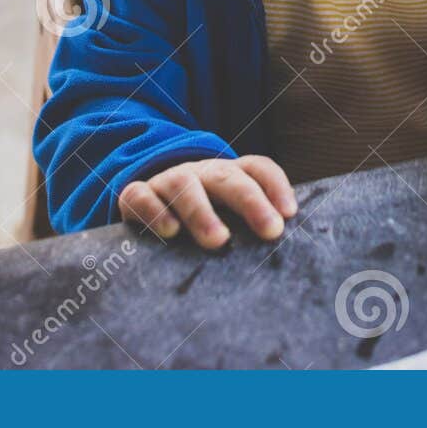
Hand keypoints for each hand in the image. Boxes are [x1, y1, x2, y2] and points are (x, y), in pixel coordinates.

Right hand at [118, 156, 297, 248]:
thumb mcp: (227, 217)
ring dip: (202, 211)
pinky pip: (141, 196)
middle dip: (251, 201)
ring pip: (185, 185)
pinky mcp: (137, 194)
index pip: (257, 168)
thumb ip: (251, 228)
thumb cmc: (200, 217)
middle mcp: (201, 173)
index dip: (275, 185)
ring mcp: (168, 181)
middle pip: (228, 178)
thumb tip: (289, 259)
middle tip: (271, 230)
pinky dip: (155, 210)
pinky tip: (170, 231)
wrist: (146, 200)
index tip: (289, 214)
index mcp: (229, 175)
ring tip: (218, 240)